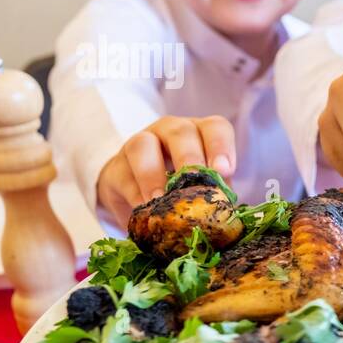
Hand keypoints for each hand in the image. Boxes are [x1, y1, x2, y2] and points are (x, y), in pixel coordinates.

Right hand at [97, 115, 235, 226]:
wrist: (139, 201)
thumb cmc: (183, 191)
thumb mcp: (204, 190)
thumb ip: (215, 195)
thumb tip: (227, 214)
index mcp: (200, 134)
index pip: (215, 127)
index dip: (221, 146)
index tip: (224, 171)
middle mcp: (170, 132)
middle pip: (180, 132)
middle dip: (189, 157)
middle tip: (195, 182)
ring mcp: (139, 145)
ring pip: (142, 145)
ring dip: (153, 173)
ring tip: (161, 199)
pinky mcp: (116, 167)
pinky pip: (123, 174)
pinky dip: (134, 194)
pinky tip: (144, 210)